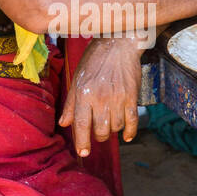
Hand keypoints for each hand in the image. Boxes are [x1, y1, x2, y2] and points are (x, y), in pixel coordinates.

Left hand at [59, 38, 143, 157]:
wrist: (118, 43)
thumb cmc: (95, 59)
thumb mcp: (77, 79)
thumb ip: (71, 103)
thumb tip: (64, 123)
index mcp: (84, 94)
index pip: (81, 125)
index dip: (82, 142)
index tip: (83, 152)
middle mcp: (101, 99)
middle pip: (100, 130)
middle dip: (98, 136)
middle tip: (97, 132)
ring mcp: (118, 98)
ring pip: (115, 127)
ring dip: (112, 130)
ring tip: (109, 123)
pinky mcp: (132, 96)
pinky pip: (132, 121)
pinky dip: (130, 132)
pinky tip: (126, 136)